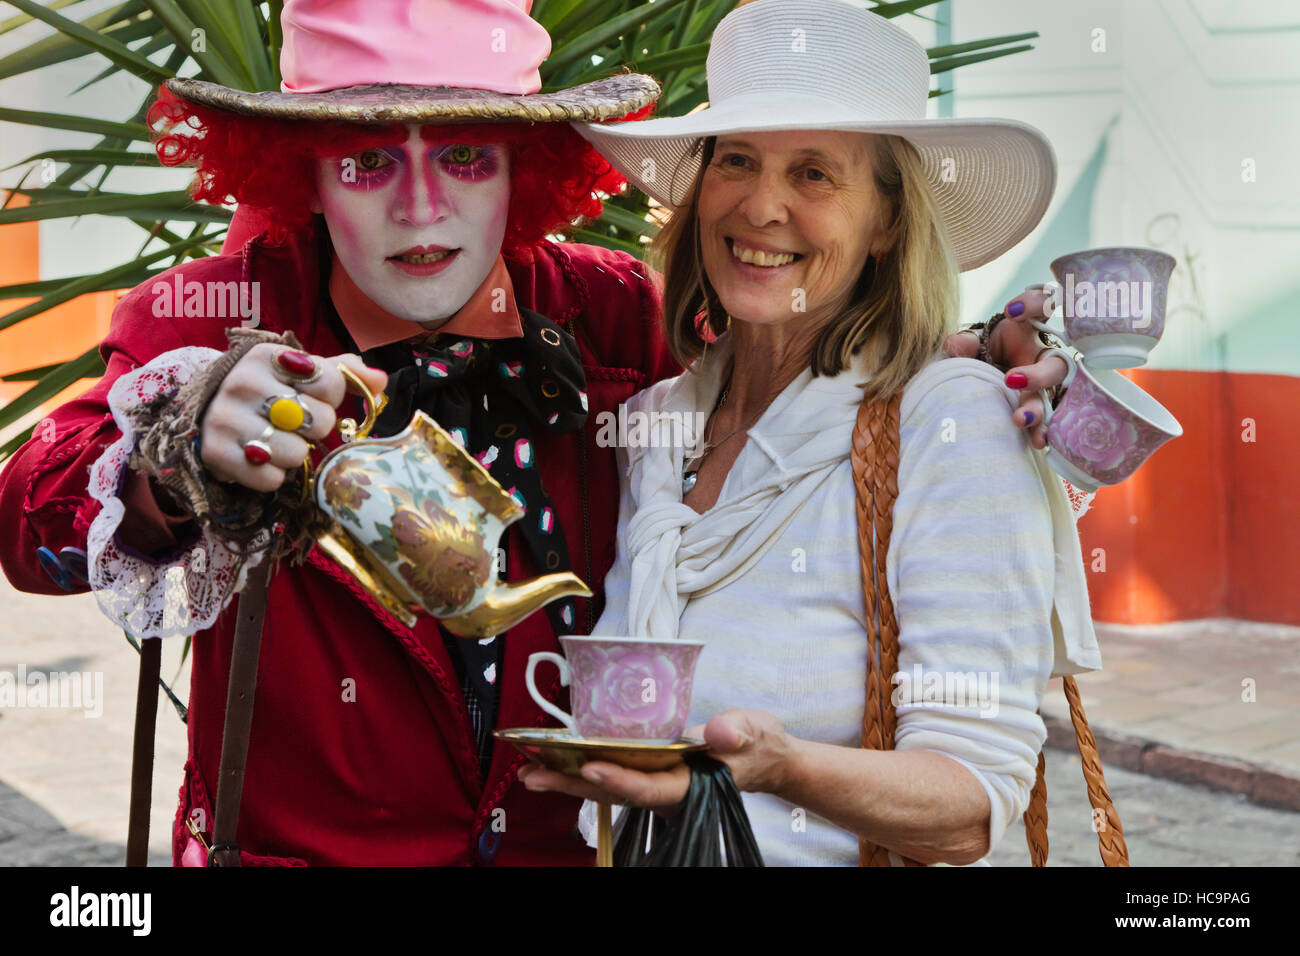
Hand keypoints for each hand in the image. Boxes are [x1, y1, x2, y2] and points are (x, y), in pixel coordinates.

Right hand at [199, 345, 386, 491]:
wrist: (205, 410)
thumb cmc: (266, 389)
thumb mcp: (300, 371)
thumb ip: (343, 371)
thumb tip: (381, 380)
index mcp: (267, 356)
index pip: (331, 382)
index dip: (332, 396)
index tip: (315, 396)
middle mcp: (243, 383)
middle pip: (319, 421)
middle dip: (316, 427)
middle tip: (297, 423)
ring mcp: (226, 419)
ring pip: (296, 454)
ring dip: (295, 453)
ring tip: (279, 440)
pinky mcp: (217, 454)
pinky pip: (271, 479)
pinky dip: (273, 475)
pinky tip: (261, 458)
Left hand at [517, 709, 793, 815]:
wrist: (760, 757)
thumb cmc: (756, 743)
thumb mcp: (753, 732)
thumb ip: (737, 733)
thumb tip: (719, 732)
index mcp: (688, 787)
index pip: (648, 789)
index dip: (618, 781)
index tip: (589, 768)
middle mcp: (664, 792)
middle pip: (612, 792)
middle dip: (571, 785)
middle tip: (531, 775)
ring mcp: (654, 784)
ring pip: (604, 786)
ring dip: (565, 778)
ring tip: (527, 770)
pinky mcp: (647, 773)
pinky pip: (608, 773)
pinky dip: (578, 767)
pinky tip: (550, 759)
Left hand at [944, 288, 1068, 449]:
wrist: (984, 371)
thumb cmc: (984, 350)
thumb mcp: (973, 343)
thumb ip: (966, 343)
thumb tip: (954, 344)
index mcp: (1028, 331)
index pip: (1044, 306)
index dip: (1035, 304)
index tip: (1011, 310)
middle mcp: (1042, 357)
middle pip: (1055, 364)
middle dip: (1038, 373)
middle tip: (1012, 380)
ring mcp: (1044, 385)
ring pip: (1052, 397)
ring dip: (1038, 409)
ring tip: (1020, 421)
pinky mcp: (1039, 406)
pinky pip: (1046, 419)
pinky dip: (1041, 430)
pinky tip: (1036, 443)